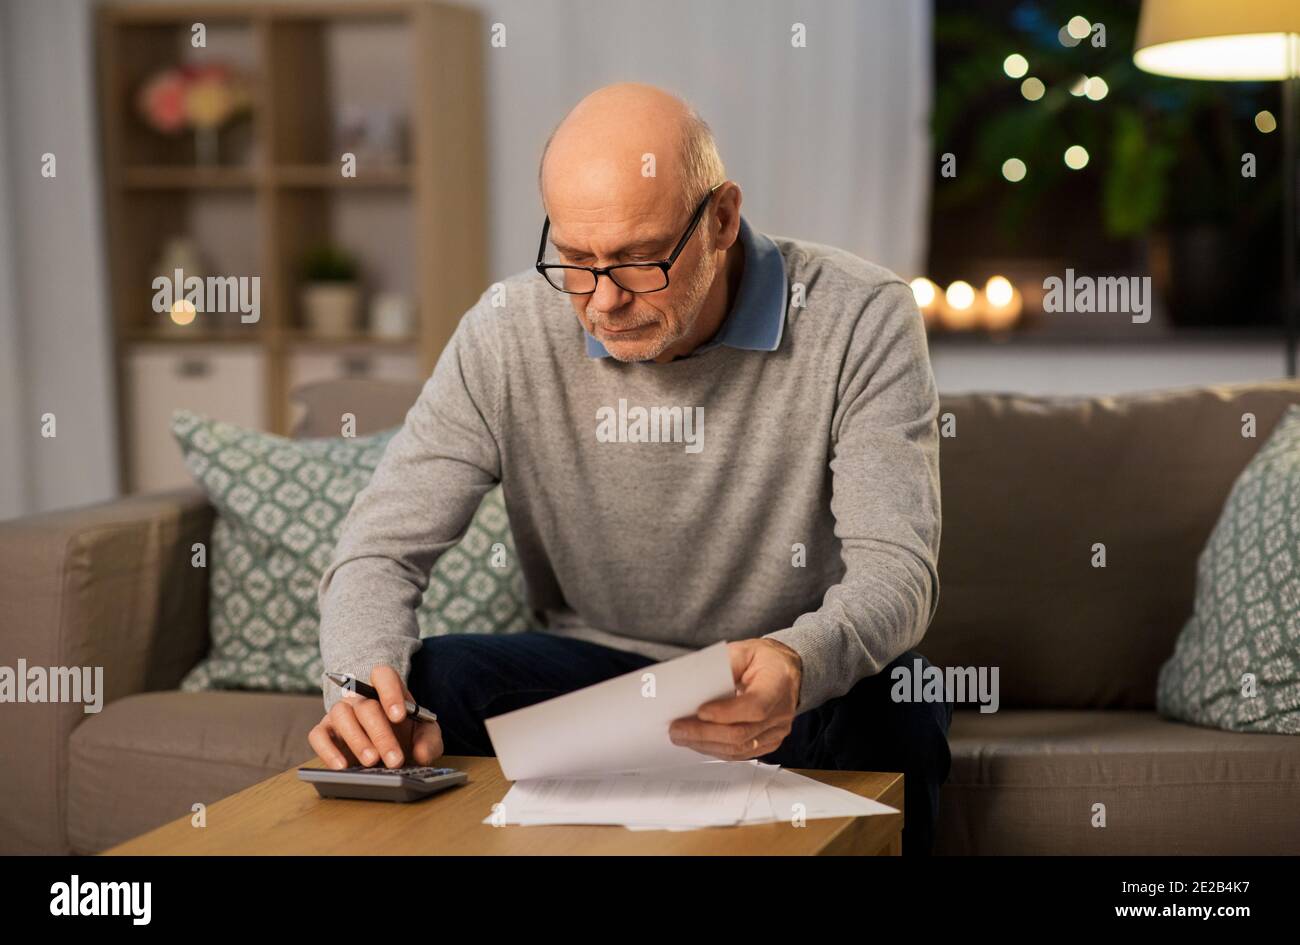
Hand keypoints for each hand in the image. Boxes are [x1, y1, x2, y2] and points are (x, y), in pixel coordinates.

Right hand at [307, 665, 443, 769]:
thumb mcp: (427, 738)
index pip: (383, 675)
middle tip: (394, 760)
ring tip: (372, 762)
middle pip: (366, 706)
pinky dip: (327, 751)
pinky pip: (317, 736)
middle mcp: (360, 697)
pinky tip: (343, 767)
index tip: (399, 716)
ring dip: (357, 740)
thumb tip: (420, 754)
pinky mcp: (324, 732)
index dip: (390, 692)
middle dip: (381, 734)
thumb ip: (429, 742)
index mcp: (387, 689)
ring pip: (341, 716)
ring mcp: (340, 713)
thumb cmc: (408, 738)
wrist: (388, 753)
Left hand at [668, 638, 801, 760]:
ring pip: (739, 748)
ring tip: (681, 736)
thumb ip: (724, 665)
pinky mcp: (769, 742)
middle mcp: (781, 712)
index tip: (700, 711)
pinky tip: (698, 742)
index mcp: (778, 684)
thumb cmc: (763, 660)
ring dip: (706, 744)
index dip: (726, 713)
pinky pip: (741, 753)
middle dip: (705, 733)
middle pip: (742, 733)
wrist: (785, 671)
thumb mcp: (744, 650)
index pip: (755, 707)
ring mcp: (776, 731)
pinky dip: (717, 749)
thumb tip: (696, 683)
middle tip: (677, 729)